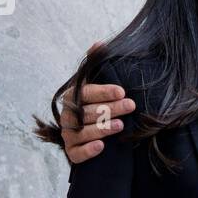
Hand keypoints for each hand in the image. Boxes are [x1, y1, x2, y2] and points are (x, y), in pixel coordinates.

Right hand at [60, 43, 134, 163]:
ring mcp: (68, 134)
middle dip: (110, 109)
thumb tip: (99, 44)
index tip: (122, 91)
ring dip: (101, 128)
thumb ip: (97, 64)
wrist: (93, 132)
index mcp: (73, 96)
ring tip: (121, 125)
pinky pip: (76, 153)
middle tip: (130, 106)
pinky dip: (87, 150)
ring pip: (82, 132)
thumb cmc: (98, 104)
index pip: (86, 92)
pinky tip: (101, 147)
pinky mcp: (71, 152)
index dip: (103, 91)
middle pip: (87, 112)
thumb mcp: (97, 84)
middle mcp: (67, 115)